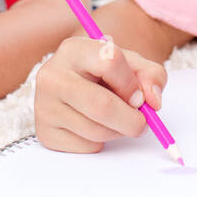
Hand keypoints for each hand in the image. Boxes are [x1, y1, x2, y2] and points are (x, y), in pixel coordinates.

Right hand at [34, 34, 167, 153]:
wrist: (75, 85)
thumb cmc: (105, 73)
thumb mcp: (131, 64)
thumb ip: (151, 76)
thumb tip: (152, 102)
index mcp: (73, 49)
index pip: (110, 62)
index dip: (132, 84)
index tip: (138, 97)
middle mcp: (51, 75)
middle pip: (102, 105)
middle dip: (131, 120)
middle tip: (141, 123)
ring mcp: (44, 106)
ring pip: (96, 131)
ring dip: (118, 132)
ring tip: (116, 120)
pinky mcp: (45, 133)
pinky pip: (86, 147)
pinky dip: (100, 143)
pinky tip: (94, 126)